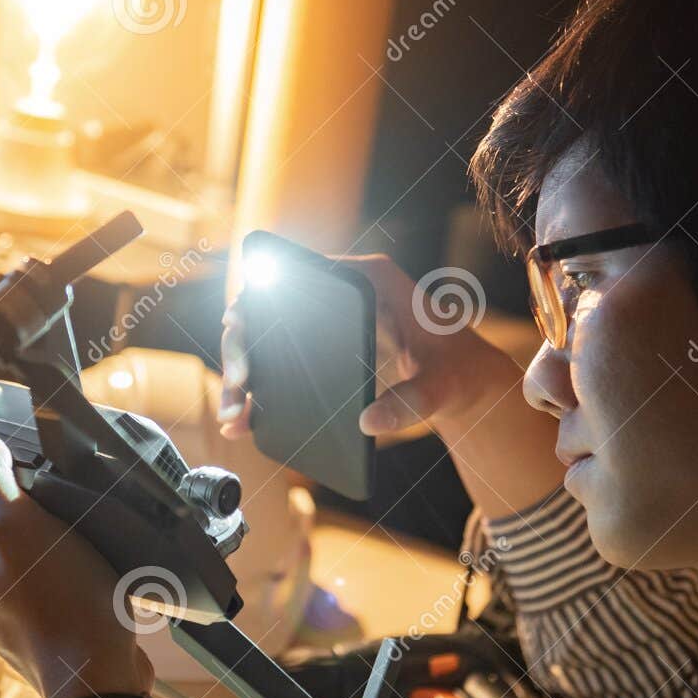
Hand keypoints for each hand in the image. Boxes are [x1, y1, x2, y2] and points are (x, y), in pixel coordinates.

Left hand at [0, 435, 151, 697]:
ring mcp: (10, 631)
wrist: (97, 683)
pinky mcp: (45, 645)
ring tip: (68, 536)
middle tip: (24, 500)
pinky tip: (90, 577)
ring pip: (7, 581)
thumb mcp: (21, 526)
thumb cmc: (60, 604)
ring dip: (29, 555)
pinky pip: (43, 605)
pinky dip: (57, 586)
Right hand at [219, 252, 516, 440]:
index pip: (300, 274)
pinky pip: (279, 362)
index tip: (239, 324)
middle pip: (270, 308)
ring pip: (267, 338)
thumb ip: (412, 403)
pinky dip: (260, 391)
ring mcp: (325, 318)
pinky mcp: (321, 347)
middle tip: (239, 386)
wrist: (462, 382)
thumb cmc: (458, 372)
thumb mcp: (441, 387)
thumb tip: (368, 423)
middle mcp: (339, 290)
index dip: (260, 296)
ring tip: (234, 416)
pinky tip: (243, 422)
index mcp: (368, 278)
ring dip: (243, 375)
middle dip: (243, 348)